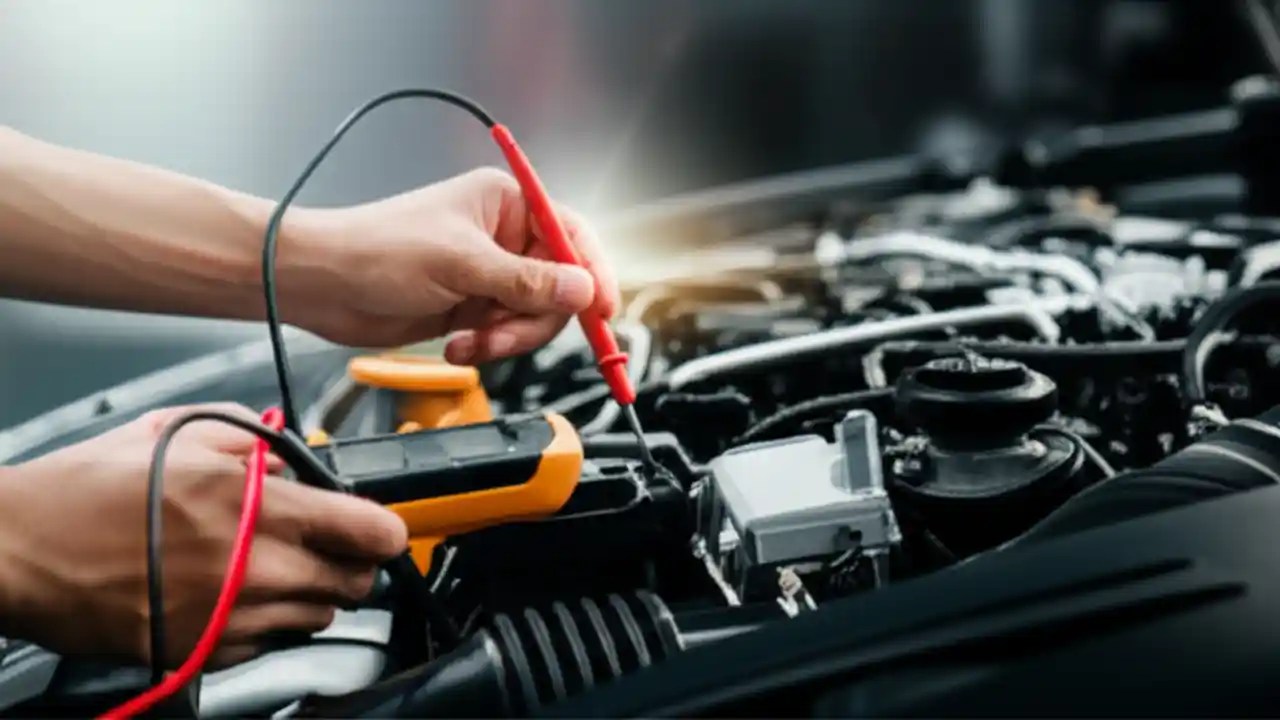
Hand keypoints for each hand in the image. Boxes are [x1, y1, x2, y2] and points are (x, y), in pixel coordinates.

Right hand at [0, 404, 407, 668]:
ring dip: (313, 593)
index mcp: (253, 505)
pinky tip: (238, 596)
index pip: (366, 528)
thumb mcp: (173, 434)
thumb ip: (248, 437)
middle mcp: (252, 567)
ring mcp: (229, 618)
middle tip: (330, 544)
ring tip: (275, 567)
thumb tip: (290, 450)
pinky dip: (270, 623)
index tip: (383, 527)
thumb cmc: (84, 491)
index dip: (385, 529)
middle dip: (352, 561)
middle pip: (355, 582)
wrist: (16, 550)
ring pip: (318, 617)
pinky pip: (271, 645)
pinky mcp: (203, 653)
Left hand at [285, 167, 620, 363]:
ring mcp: (489, 275)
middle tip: (505, 332)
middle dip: (535, 317)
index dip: (592, 273)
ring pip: (534, 317)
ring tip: (470, 340)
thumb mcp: (461, 265)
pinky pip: (506, 335)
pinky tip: (457, 343)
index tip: (603, 310)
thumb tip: (582, 289)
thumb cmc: (377, 251)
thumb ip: (527, 281)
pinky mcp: (473, 308)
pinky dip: (488, 347)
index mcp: (506, 203)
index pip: (572, 234)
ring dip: (507, 338)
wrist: (321, 285)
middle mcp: (504, 237)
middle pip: (559, 286)